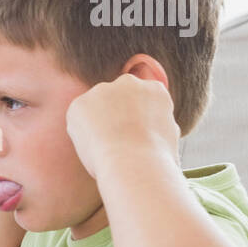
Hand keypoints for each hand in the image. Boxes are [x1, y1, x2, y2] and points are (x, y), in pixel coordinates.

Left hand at [65, 73, 179, 181]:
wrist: (135, 163)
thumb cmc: (156, 160)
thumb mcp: (170, 137)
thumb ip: (158, 124)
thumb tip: (154, 132)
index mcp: (155, 90)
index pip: (140, 99)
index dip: (134, 119)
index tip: (133, 135)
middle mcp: (129, 83)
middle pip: (116, 99)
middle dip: (114, 116)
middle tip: (117, 142)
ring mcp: (102, 90)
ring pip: (95, 108)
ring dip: (97, 125)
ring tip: (107, 148)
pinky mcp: (80, 103)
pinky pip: (77, 119)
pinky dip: (81, 134)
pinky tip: (93, 146)